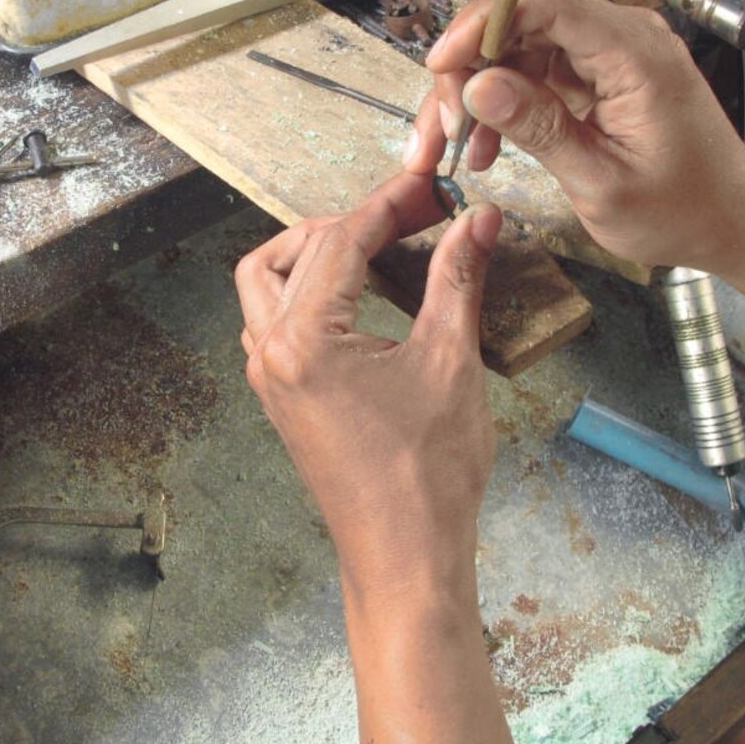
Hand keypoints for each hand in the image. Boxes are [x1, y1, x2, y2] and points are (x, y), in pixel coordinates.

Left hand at [235, 173, 501, 602]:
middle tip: (406, 215)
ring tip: (376, 247)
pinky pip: (276, 323)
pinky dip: (310, 294)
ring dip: (314, 255)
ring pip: (267, 286)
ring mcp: (270, 379)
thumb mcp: (450, 362)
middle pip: (288, 252)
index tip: (430, 186)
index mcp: (305, 340)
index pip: (340, 241)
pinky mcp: (283, 399)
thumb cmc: (427, 475)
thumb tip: (477, 221)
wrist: (404, 557)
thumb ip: (457, 280)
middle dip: (347, 224)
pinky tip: (360, 296)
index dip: (389, 204)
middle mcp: (271, 354)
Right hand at [401, 0, 744, 272]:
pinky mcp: (597, 74)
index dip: (484, 21)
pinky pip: (534, 71)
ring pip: (519, 46)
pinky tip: (484, 145)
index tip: (442, 64)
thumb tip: (479, 86)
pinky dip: (501, 103)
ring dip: (478, 89)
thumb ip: (540, 129)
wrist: (730, 221)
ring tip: (455, 143)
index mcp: (635, 54)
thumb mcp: (602, 183)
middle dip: (469, 64)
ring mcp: (609, 54)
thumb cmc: (684, 209)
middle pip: (522, 18)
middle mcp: (623, 38)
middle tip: (444, 123)